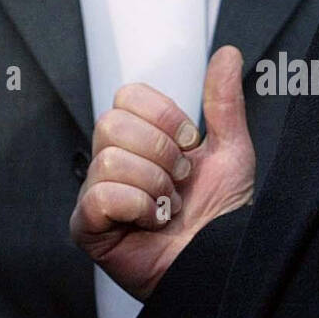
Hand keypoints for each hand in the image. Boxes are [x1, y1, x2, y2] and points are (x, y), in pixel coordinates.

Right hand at [69, 45, 255, 300]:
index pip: (128, 95)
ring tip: (168, 206)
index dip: (165, 116)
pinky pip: (101, 195)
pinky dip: (137, 206)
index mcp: (141, 139)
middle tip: (179, 180)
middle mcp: (114, 162)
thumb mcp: (231, 152)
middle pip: (112, 122)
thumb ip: (223, 102)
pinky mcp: (88, 226)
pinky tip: (151, 221)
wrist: (223, 264)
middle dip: (161, 152)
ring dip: (154, 184)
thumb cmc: (223, 217)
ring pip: (109, 158)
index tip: (190, 142)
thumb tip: (227, 53)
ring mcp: (98, 194)